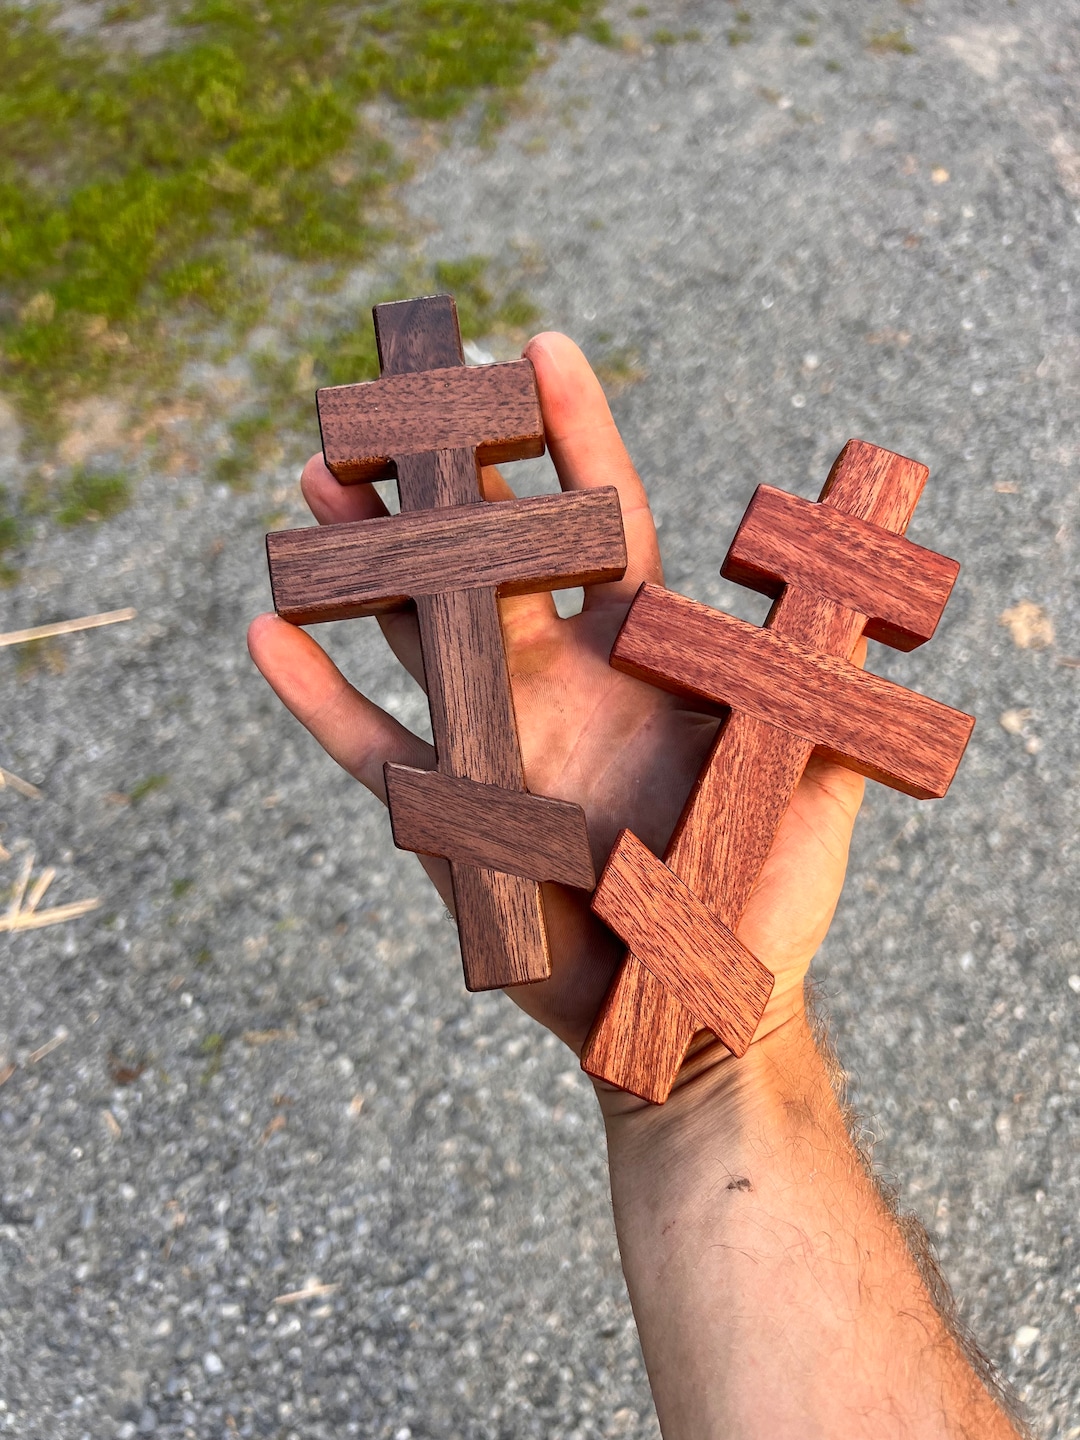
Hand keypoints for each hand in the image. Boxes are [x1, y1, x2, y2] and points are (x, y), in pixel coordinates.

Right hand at [247, 334, 863, 1078]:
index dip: (573, 435)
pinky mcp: (451, 817)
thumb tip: (858, 594)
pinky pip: (373, 749)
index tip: (536, 347)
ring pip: (418, 629)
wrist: (692, 1007)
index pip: (603, 520)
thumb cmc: (765, 896)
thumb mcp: (812, 778)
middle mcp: (559, 680)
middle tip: (388, 402)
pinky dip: (317, 698)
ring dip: (368, 560)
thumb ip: (824, 687)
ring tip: (318, 484)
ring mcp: (499, 742)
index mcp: (642, 656)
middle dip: (441, 477)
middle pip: (488, 555)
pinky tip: (267, 634)